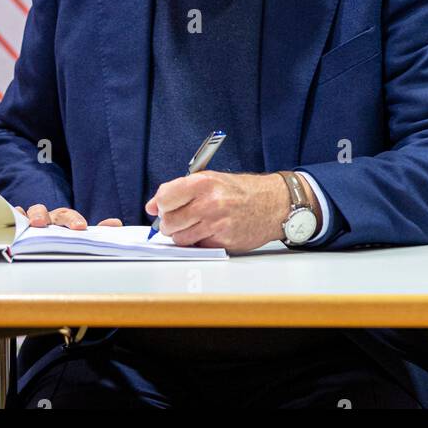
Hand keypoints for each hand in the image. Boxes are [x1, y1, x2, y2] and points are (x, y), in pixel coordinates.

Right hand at [16, 204, 120, 228]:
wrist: (35, 238)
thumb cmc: (58, 236)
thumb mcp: (75, 234)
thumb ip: (96, 230)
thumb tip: (114, 224)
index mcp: (61, 219)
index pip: (68, 215)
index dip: (74, 220)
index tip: (81, 227)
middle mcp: (45, 217)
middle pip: (49, 212)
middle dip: (51, 216)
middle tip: (52, 224)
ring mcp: (28, 220)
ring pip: (29, 212)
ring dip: (32, 215)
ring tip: (34, 224)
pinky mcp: (13, 225)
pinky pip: (11, 219)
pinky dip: (11, 218)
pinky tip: (11, 224)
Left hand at [146, 171, 289, 252]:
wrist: (274, 203)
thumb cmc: (243, 191)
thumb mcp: (212, 180)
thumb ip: (180, 191)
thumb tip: (152, 206)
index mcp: (203, 183)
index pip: (164, 198)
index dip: (161, 205)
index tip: (163, 207)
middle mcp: (209, 203)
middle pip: (168, 222)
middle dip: (170, 223)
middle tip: (181, 218)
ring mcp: (216, 224)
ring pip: (180, 238)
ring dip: (184, 235)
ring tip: (198, 225)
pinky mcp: (224, 242)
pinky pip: (198, 247)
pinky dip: (200, 242)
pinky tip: (211, 232)